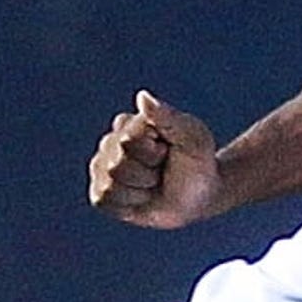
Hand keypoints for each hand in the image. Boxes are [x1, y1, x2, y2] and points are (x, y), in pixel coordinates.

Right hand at [89, 89, 223, 228]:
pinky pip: (103, 200)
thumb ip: (167, 116)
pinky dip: (128, 205)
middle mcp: (110, 143)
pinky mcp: (101, 193)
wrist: (200, 195)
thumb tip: (142, 96)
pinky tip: (142, 198)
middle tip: (161, 170)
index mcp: (130, 124)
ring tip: (153, 184)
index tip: (168, 151)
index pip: (128, 141)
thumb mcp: (190, 136)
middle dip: (147, 174)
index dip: (153, 153)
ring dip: (140, 192)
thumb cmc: (196, 161)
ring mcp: (102, 168)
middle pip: (117, 166)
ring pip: (110, 186)